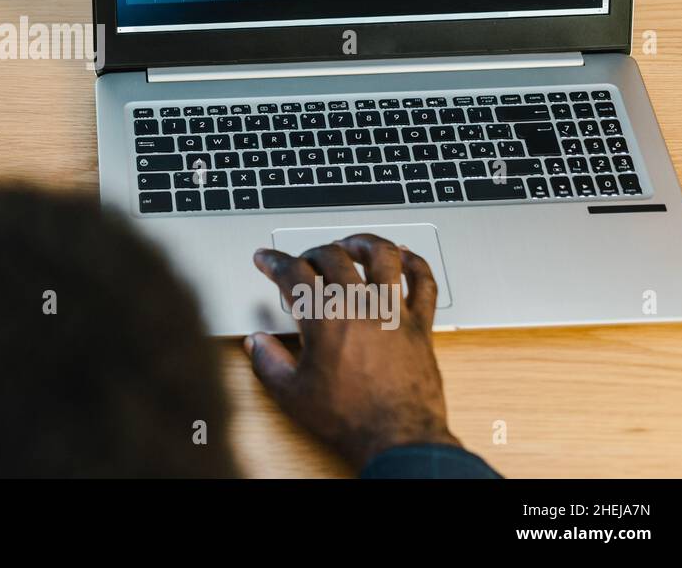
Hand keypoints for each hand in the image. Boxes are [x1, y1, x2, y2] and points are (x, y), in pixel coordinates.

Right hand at [243, 233, 459, 468]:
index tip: (265, 258)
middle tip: (304, 260)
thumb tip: (256, 343)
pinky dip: (416, 263)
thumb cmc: (350, 418)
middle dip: (312, 251)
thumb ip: (268, 362)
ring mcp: (393, 311)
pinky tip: (406, 257)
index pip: (292, 272)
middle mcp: (360, 305)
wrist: (397, 438)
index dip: (272, 260)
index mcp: (325, 319)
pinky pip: (424, 282)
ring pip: (381, 255)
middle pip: (333, 255)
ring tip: (351, 243)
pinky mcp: (420, 324)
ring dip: (362, 242)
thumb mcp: (293, 394)